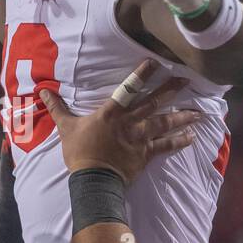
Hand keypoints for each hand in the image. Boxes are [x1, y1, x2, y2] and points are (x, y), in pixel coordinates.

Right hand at [39, 60, 199, 184]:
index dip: (142, 74)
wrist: (93, 180)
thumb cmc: (79, 152)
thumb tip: (43, 91)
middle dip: (171, 90)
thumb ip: (57, 108)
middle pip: (153, 102)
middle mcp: (129, 122)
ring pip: (164, 123)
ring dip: (182, 116)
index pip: (129, 88)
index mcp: (111, 112)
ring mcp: (140, 138)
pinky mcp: (145, 154)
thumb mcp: (66, 127)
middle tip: (188, 80)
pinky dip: (179, 141)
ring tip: (199, 111)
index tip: (156, 62)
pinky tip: (191, 136)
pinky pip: (165, 146)